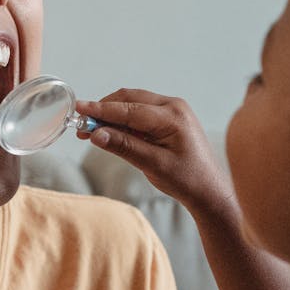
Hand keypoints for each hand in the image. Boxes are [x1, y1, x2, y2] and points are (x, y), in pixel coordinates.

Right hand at [77, 88, 233, 214]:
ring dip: (111, 115)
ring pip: (133, 103)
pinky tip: (110, 132)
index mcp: (173, 116)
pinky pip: (141, 112)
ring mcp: (172, 110)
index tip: (79, 109)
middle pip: (129, 99)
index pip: (128, 109)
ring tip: (91, 130)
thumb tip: (96, 134)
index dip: (101, 110)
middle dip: (104, 111)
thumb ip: (124, 146)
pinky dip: (123, 119)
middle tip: (81, 124)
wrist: (209, 190)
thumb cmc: (187, 179)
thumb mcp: (153, 165)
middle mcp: (173, 106)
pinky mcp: (169, 118)